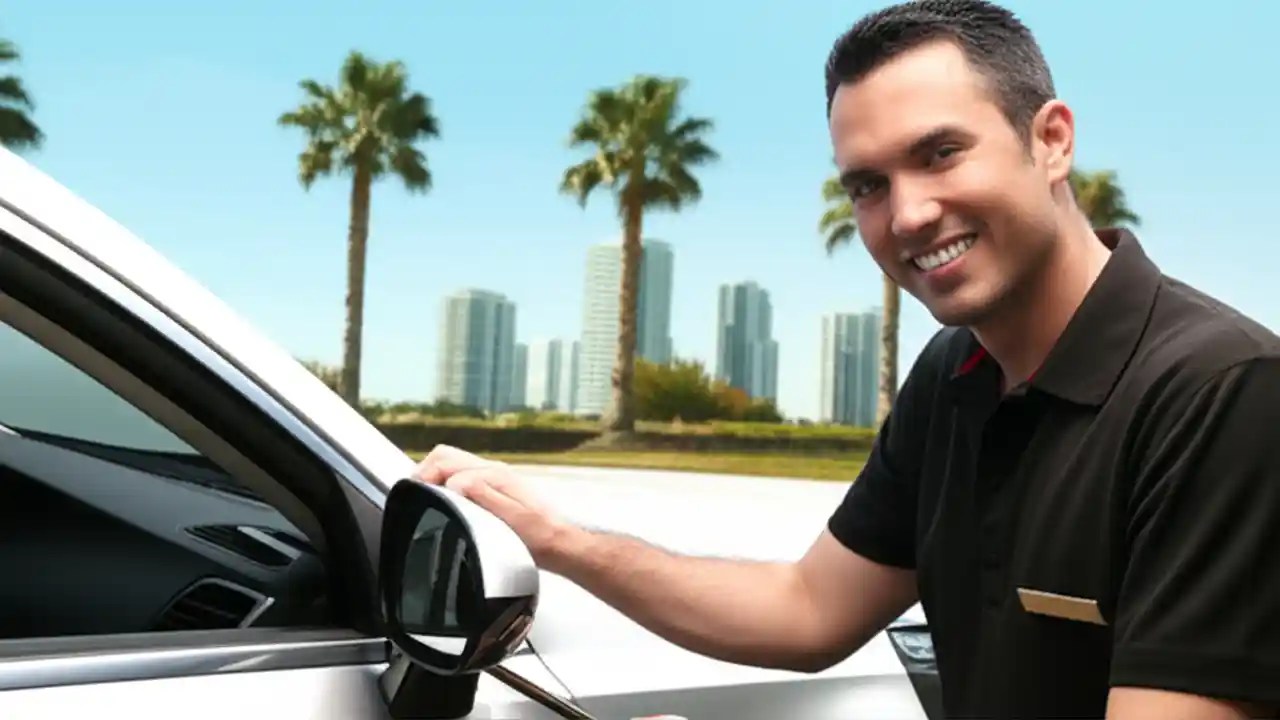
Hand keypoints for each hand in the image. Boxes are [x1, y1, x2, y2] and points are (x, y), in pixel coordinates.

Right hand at [414, 444, 571, 566]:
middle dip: (425, 471)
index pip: (446, 461)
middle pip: (446, 456)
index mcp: (494, 474)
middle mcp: (493, 471)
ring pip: (453, 465)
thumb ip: (483, 495)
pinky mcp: (494, 489)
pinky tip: (446, 503)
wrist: (560, 544)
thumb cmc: (540, 536)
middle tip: (415, 494)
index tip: (416, 495)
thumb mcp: (511, 518)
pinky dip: (447, 485)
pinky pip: (463, 477)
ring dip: (436, 477)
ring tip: (426, 499)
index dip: (425, 476)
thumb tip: (456, 482)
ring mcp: (493, 478)